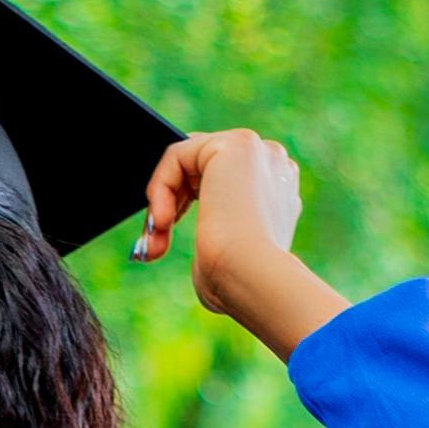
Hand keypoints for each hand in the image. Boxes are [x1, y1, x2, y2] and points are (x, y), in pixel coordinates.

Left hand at [135, 127, 345, 358]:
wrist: (255, 279)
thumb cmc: (238, 283)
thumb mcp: (217, 254)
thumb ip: (205, 233)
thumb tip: (160, 239)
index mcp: (276, 191)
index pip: (218, 178)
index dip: (185, 203)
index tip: (163, 239)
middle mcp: (273, 164)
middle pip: (199, 166)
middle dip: (169, 203)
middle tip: (152, 245)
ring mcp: (258, 151)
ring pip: (185, 161)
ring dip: (161, 201)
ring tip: (155, 241)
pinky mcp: (235, 144)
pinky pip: (177, 155)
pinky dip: (160, 188)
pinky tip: (163, 220)